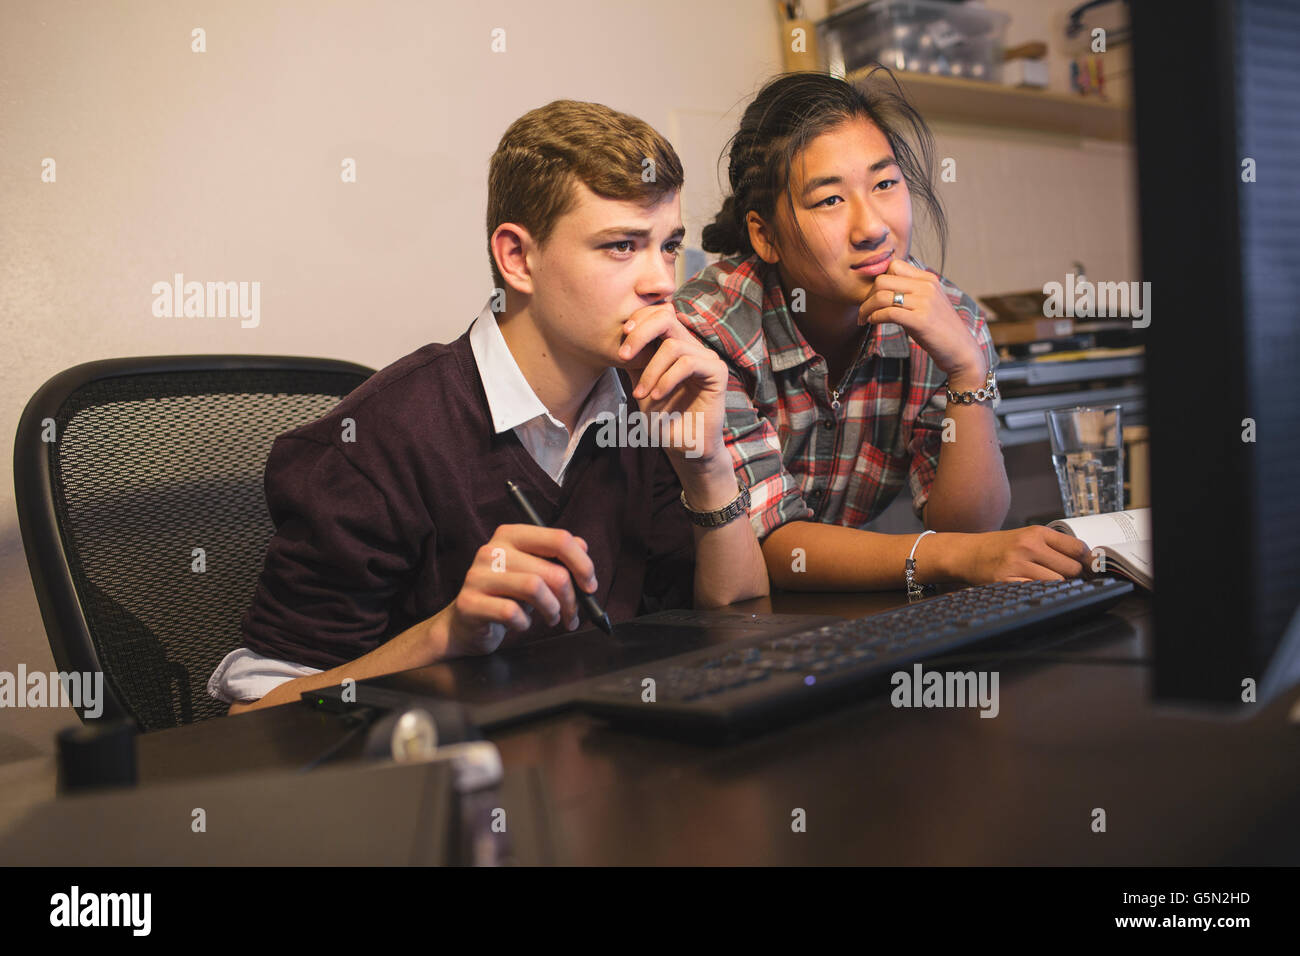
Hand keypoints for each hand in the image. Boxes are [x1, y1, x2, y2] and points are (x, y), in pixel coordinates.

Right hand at [438, 525, 596, 657]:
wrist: (466, 623)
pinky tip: (522, 624)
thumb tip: (582, 546)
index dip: (582, 564)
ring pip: (534, 588)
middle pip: (551, 570)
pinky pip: (511, 613)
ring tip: (551, 618)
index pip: (559, 538)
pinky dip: (525, 624)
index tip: (590, 586)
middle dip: (571, 598)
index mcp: (512, 535)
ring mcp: (477, 575)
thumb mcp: (534, 571)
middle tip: (572, 614)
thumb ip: (556, 557)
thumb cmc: (506, 595)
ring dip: (552, 610)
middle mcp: (492, 549)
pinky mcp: (469, 602)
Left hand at [615, 302, 729, 464]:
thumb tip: (619, 335)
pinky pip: (688, 363)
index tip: (621, 335)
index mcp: (675, 345)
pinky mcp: (718, 373)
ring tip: (641, 394)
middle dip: (641, 334)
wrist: (684, 448)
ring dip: (651, 371)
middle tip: (622, 355)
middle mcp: (692, 347)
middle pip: (667, 318)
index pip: (659, 315)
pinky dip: (667, 379)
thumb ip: (635, 360)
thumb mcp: (640, 385)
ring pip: (674, 346)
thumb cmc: (662, 419)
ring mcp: (706, 359)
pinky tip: (657, 395)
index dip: (640, 318)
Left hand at [858, 258, 985, 384]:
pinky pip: (888, 313)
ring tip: (864, 319)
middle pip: (883, 280)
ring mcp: (925, 302)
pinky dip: (874, 317)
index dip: (878, 281)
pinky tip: (873, 323)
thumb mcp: (926, 304)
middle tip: (864, 310)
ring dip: (866, 308)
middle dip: (868, 296)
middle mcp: (927, 287)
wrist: (961, 351)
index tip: (873, 296)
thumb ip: (909, 293)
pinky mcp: (921, 320)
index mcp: (928, 279)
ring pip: (882, 296)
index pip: (894, 266)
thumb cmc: (939, 330)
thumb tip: (881, 290)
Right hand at [949, 526, 1091, 583]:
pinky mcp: (1006, 581)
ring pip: (1057, 582)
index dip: (1086, 561)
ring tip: (1043, 582)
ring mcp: (1017, 564)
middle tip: (1062, 577)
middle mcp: (1028, 546)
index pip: (1078, 548)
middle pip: (1071, 568)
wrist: (968, 553)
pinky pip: (1037, 591)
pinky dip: (1040, 593)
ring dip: (1055, 586)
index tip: (1086, 568)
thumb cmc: (1001, 548)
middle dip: (1071, 576)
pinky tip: (1032, 588)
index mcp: (1036, 532)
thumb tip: (1089, 564)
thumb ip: (1054, 547)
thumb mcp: (1027, 537)